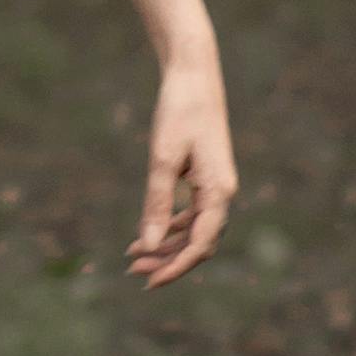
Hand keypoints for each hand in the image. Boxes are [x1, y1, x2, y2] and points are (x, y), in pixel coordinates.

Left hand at [128, 50, 236, 285]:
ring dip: (166, 246)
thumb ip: (156, 201)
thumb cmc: (179, 110)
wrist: (193, 74)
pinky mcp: (205, 177)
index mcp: (219, 191)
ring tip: (132, 256)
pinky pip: (191, 214)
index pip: (200, 244)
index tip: (148, 282)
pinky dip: (169, 226)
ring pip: (194, 230)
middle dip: (167, 260)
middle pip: (198, 242)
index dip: (175, 267)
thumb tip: (147, 244)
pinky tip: (146, 233)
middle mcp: (222, 192)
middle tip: (132, 271)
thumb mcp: (162, 157)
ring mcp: (216, 185)